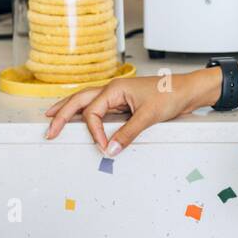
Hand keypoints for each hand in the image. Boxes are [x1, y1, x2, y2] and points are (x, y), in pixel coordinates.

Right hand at [44, 71, 211, 154]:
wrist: (189, 90)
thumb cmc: (171, 93)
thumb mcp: (149, 115)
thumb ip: (128, 133)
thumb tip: (110, 149)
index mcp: (115, 88)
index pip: (92, 111)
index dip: (94, 131)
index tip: (102, 146)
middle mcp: (113, 90)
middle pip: (80, 100)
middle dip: (61, 113)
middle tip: (48, 128)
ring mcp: (118, 96)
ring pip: (87, 102)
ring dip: (69, 110)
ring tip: (53, 117)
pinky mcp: (124, 103)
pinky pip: (100, 109)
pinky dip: (87, 115)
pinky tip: (81, 119)